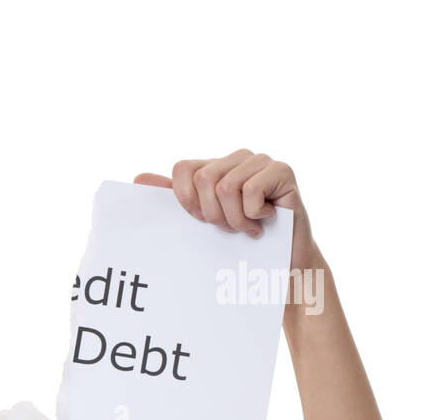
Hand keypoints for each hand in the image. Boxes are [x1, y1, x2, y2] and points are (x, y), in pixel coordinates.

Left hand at [133, 150, 317, 272]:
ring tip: (247, 226)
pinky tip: (266, 219)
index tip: (202, 221)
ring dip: (235, 218)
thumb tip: (138, 178)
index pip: (183, 169)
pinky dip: (253, 214)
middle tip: (229, 227)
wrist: (280, 262)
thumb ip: (173, 197)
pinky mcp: (282, 170)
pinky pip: (251, 190)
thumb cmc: (238, 242)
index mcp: (214, 167)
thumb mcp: (201, 221)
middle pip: (204, 178)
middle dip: (213, 214)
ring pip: (226, 187)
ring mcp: (260, 161)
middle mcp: (237, 158)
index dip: (187, 200)